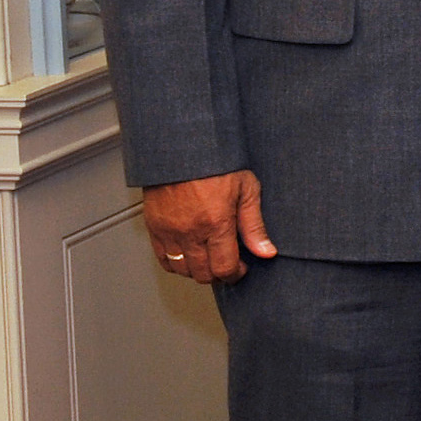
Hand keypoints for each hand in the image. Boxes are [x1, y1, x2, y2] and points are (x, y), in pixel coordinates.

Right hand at [142, 170, 274, 284]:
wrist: (182, 146)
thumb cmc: (216, 162)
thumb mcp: (246, 189)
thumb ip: (254, 225)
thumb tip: (266, 252)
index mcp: (216, 223)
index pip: (225, 268)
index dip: (236, 274)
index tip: (241, 268)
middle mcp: (190, 231)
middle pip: (203, 274)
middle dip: (218, 274)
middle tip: (226, 263)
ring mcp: (169, 230)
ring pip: (181, 270)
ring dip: (197, 270)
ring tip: (208, 257)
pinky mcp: (154, 226)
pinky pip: (162, 258)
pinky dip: (175, 262)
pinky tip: (188, 253)